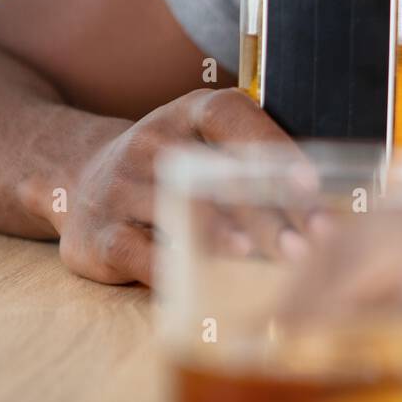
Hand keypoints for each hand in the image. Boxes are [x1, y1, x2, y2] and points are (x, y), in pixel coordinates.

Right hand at [44, 88, 293, 284]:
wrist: (80, 178)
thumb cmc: (174, 170)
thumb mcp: (206, 147)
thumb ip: (253, 165)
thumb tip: (322, 208)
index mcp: (187, 114)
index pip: (228, 116)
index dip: (269, 145)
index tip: (309, 184)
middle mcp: (151, 143)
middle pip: (209, 173)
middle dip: (264, 212)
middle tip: (305, 245)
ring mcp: (119, 188)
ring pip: (176, 214)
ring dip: (227, 240)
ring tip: (268, 260)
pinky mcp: (97, 236)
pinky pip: (141, 256)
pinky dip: (180, 273)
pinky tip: (210, 286)